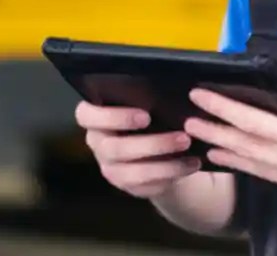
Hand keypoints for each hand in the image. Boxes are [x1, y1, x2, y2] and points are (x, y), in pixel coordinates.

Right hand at [75, 101, 201, 198]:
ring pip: (132, 171)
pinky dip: (171, 174)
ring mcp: (110, 168)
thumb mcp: (145, 104)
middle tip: (182, 136)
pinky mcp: (127, 186)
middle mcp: (98, 144)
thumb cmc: (149, 116)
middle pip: (114, 148)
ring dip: (165, 163)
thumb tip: (171, 89)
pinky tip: (190, 164)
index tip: (145, 115)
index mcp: (95, 118)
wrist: (156, 148)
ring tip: (189, 150)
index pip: (85, 115)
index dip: (112, 117)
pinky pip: (146, 185)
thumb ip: (145, 98)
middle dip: (152, 143)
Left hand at [184, 78, 276, 219]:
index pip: (254, 122)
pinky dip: (254, 168)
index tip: (203, 97)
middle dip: (216, 131)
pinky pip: (272, 179)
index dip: (225, 108)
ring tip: (207, 144)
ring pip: (255, 167)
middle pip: (246, 147)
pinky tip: (245, 161)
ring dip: (229, 153)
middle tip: (190, 121)